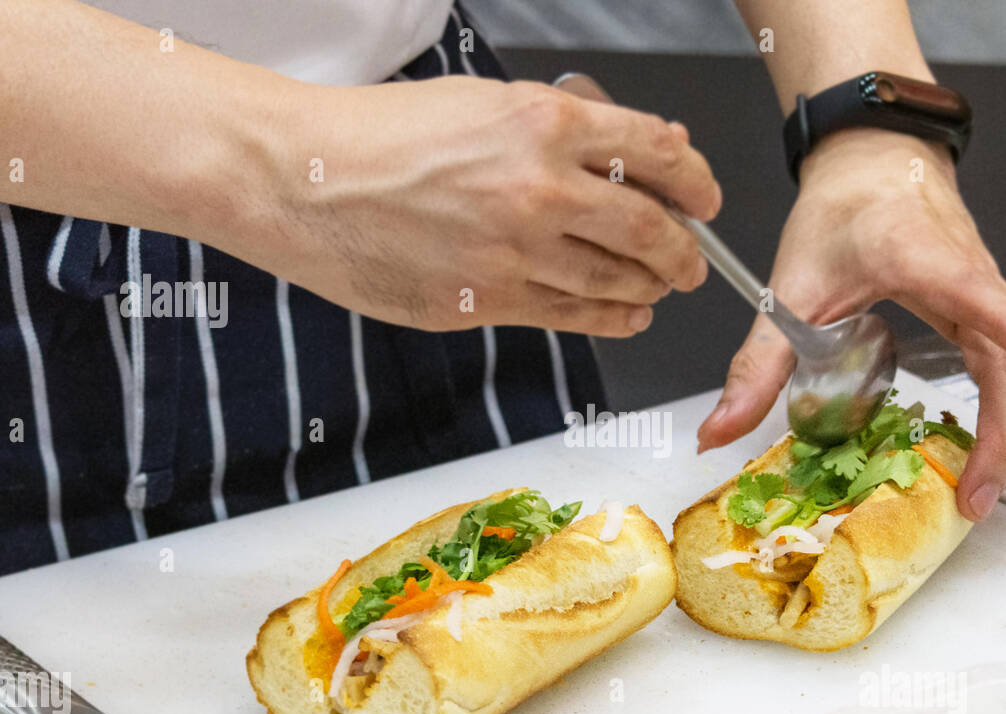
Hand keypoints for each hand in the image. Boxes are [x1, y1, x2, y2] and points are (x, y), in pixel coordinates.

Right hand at [223, 76, 719, 335]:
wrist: (301, 179)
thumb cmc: (379, 135)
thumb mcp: (482, 102)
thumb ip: (561, 128)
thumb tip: (631, 147)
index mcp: (543, 123)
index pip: (656, 152)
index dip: (696, 179)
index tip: (704, 196)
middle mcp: (541, 188)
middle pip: (650, 229)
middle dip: (684, 250)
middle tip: (691, 259)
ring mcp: (515, 251)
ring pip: (616, 281)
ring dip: (650, 288)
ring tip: (658, 289)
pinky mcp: (485, 301)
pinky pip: (571, 317)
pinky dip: (610, 320)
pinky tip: (626, 318)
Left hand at [696, 128, 1005, 520]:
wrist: (875, 159)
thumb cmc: (837, 215)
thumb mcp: (787, 290)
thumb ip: (758, 366)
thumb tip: (717, 433)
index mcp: (918, 257)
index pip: (976, 291)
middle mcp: (972, 274)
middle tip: (987, 494)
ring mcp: (995, 291)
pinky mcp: (1000, 306)